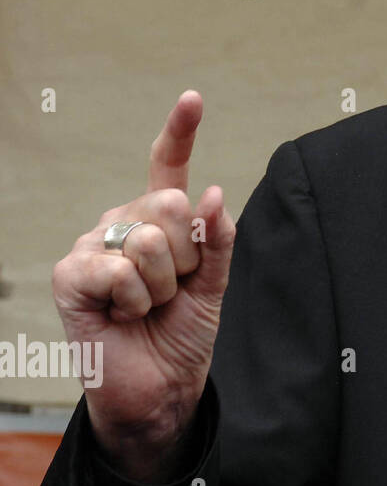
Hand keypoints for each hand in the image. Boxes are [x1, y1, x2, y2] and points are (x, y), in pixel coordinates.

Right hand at [51, 91, 236, 481]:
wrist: (160, 387)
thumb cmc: (183, 332)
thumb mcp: (214, 283)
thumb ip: (216, 239)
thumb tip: (215, 193)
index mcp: (159, 220)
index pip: (168, 167)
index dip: (179, 131)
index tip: (193, 98)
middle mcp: (123, 223)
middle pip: (169, 203)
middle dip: (188, 255)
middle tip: (174, 289)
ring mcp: (93, 245)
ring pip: (149, 240)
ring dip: (162, 285)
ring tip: (149, 307)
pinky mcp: (70, 274)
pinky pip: (119, 269)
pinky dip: (133, 300)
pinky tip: (122, 316)